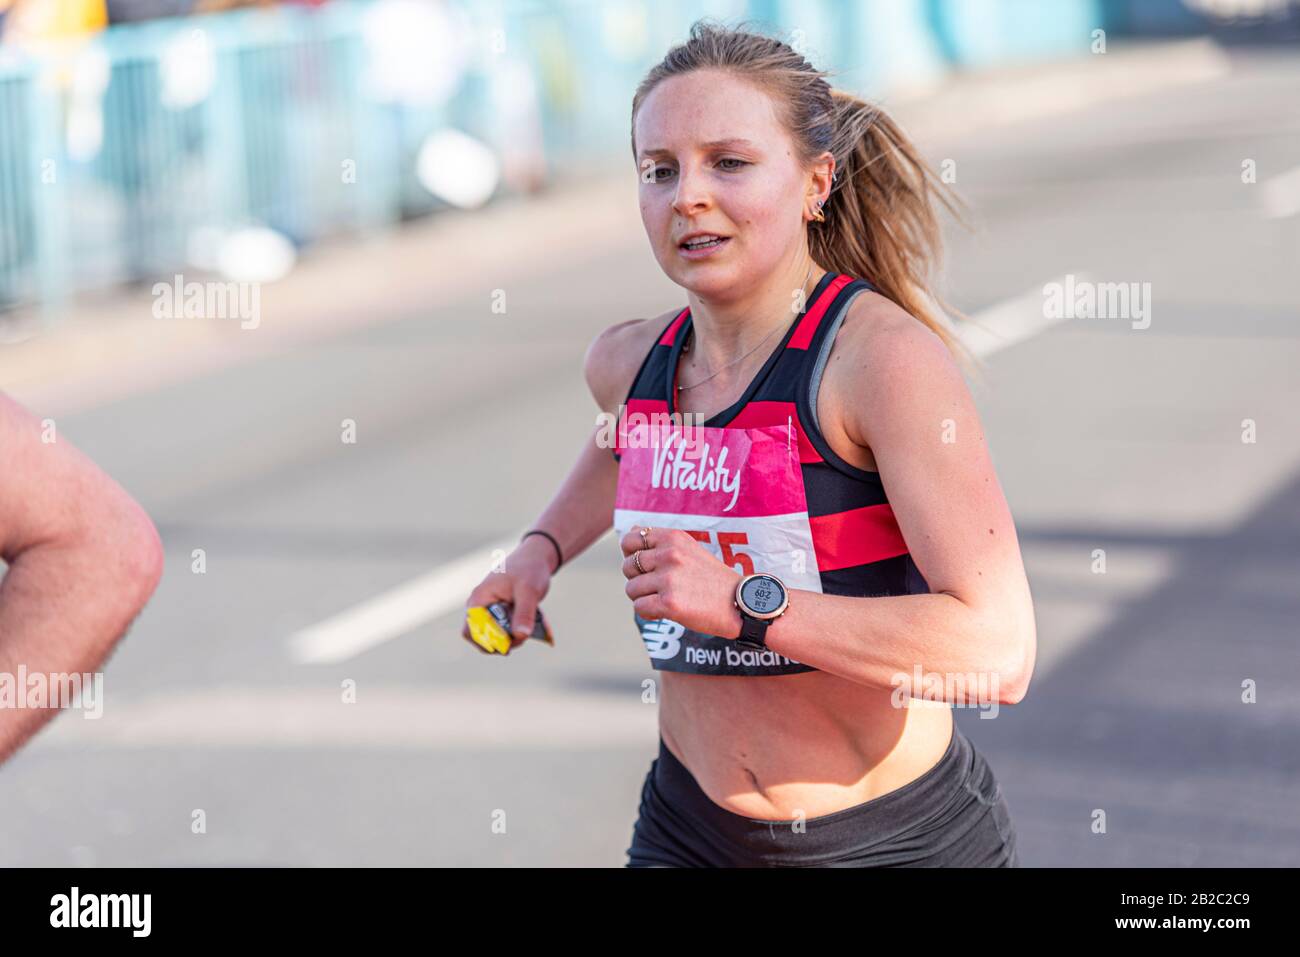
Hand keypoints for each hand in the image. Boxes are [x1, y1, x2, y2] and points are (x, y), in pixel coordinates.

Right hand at [460, 537, 555, 654]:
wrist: (536, 557)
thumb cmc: (529, 569)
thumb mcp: (528, 591)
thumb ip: (524, 613)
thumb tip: (520, 636)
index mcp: (479, 599)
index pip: (471, 631)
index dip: (485, 643)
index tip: (506, 645)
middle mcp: (481, 606)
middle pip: (483, 636)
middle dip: (501, 643)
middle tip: (521, 639)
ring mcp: (491, 610)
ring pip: (496, 635)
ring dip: (511, 638)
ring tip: (529, 632)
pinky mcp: (503, 612)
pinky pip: (507, 629)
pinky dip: (518, 631)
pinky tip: (534, 626)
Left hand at [620, 526, 742, 638]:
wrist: (741, 603)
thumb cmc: (713, 579)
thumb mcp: (689, 548)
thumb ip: (661, 542)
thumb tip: (632, 531)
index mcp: (673, 538)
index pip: (630, 540)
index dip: (631, 556)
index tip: (646, 566)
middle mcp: (669, 554)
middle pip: (628, 567)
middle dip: (638, 579)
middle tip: (659, 587)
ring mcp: (669, 579)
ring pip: (631, 589)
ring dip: (643, 598)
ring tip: (665, 599)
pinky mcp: (669, 603)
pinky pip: (639, 608)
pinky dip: (649, 613)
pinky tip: (666, 611)